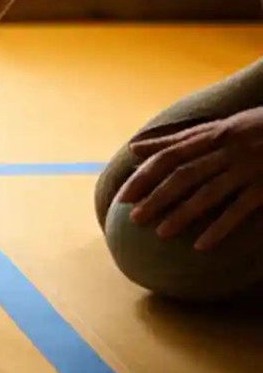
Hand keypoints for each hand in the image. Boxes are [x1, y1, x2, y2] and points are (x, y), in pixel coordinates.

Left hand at [116, 107, 262, 250]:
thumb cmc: (257, 127)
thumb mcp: (217, 126)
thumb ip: (175, 139)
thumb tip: (134, 148)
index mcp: (212, 134)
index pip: (169, 155)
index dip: (144, 176)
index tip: (123, 196)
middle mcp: (227, 150)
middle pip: (184, 175)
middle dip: (156, 197)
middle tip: (133, 218)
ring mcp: (248, 168)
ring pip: (209, 193)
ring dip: (182, 214)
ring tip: (160, 233)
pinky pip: (240, 209)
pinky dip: (220, 227)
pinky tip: (202, 245)